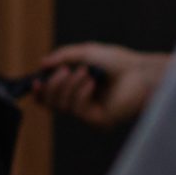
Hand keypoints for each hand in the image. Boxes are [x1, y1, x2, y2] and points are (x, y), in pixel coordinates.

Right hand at [27, 42, 170, 127]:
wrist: (139, 72)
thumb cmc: (118, 62)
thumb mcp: (85, 53)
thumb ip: (63, 57)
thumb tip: (42, 64)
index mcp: (77, 89)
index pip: (51, 97)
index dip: (40, 92)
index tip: (35, 82)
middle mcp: (82, 103)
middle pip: (51, 103)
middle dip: (53, 86)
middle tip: (64, 71)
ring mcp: (90, 113)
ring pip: (62, 106)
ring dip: (69, 86)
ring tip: (85, 72)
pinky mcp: (99, 121)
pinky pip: (77, 110)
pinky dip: (81, 93)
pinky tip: (92, 83)